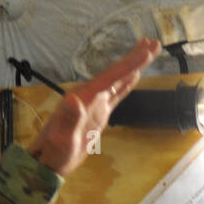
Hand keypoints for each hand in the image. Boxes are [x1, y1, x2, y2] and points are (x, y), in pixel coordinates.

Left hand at [26, 38, 160, 176]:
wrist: (49, 161)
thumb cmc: (54, 151)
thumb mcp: (61, 137)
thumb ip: (69, 119)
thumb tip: (73, 99)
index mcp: (84, 96)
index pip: (111, 76)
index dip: (129, 63)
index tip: (146, 51)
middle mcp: (90, 95)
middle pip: (116, 72)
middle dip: (135, 57)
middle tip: (154, 42)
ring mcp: (95, 103)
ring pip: (118, 80)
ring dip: (132, 66)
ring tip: (148, 51)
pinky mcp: (99, 113)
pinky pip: (116, 94)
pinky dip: (126, 84)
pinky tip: (134, 76)